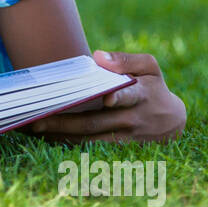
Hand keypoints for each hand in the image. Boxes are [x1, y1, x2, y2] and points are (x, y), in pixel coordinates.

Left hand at [26, 50, 186, 143]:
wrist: (173, 123)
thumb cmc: (154, 88)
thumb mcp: (150, 68)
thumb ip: (127, 59)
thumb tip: (99, 56)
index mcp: (141, 95)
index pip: (129, 96)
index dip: (119, 97)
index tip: (108, 98)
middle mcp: (131, 120)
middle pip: (94, 123)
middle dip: (64, 122)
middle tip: (37, 120)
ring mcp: (124, 138)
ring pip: (88, 140)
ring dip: (60, 136)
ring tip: (34, 130)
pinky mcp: (117, 150)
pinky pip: (88, 148)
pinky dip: (67, 144)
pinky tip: (46, 139)